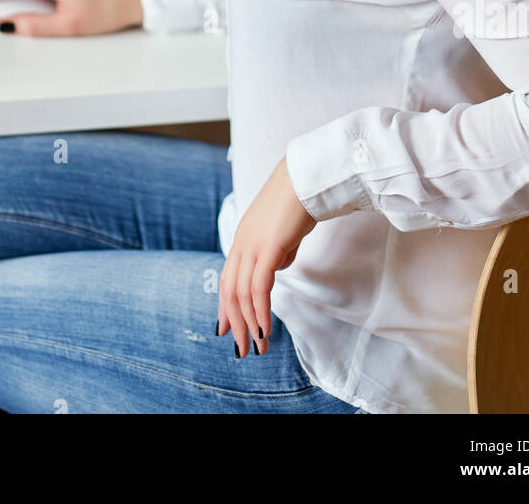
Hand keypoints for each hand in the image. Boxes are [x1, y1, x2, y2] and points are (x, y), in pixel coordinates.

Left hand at [216, 155, 315, 357]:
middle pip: (230, 291)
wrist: (306, 177)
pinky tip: (265, 328)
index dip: (224, 307)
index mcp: (243, 239)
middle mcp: (242, 243)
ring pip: (242, 294)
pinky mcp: (268, 248)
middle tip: (241, 350)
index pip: (228, 279)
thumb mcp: (283, 232)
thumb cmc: (299, 202)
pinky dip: (260, 312)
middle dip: (235, 324)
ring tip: (258, 346)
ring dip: (249, 324)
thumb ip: (277, 251)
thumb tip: (277, 268)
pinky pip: (259, 288)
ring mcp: (252, 245)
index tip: (223, 330)